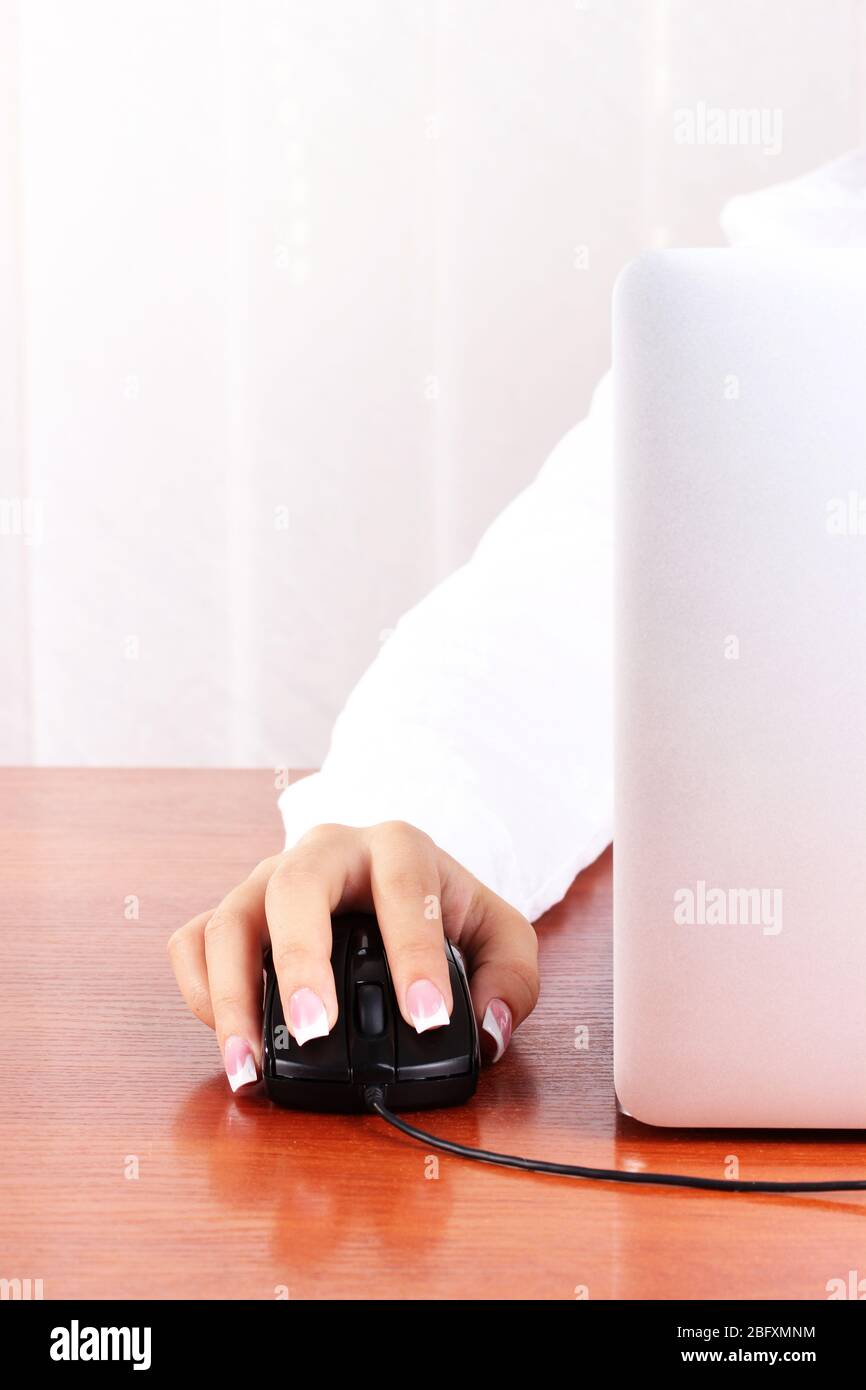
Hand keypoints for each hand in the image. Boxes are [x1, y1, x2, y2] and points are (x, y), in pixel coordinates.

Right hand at [168, 821, 538, 1091]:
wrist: (392, 873)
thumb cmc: (441, 905)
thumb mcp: (499, 933)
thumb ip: (510, 979)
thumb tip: (486, 1032)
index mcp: (398, 847)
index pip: (405, 889)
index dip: (415, 954)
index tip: (427, 1019)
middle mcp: (326, 852)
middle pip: (295, 887)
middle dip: (302, 960)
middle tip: (318, 1031)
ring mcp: (270, 878)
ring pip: (230, 918)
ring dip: (232, 994)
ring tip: (249, 1065)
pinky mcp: (235, 911)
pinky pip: (193, 941)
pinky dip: (199, 991)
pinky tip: (230, 1041)